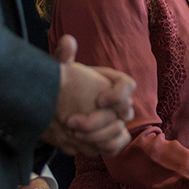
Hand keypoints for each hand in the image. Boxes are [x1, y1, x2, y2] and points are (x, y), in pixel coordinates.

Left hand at [42, 36, 136, 157]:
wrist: (59, 107)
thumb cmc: (65, 86)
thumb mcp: (62, 70)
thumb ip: (64, 56)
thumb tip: (67, 41)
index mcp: (113, 83)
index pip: (128, 86)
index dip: (118, 94)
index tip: (98, 100)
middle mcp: (119, 103)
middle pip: (125, 112)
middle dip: (100, 120)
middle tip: (73, 122)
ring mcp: (116, 121)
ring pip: (120, 131)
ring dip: (100, 136)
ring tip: (74, 135)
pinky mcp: (110, 137)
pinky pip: (117, 145)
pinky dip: (105, 147)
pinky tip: (84, 146)